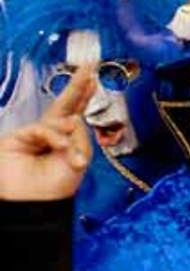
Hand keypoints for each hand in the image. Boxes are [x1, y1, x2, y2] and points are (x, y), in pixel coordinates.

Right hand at [0, 64, 93, 200]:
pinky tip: (58, 146)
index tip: (93, 76)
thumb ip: (80, 136)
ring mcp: (32, 135)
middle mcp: (50, 134)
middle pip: (64, 104)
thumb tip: (73, 118)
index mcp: (66, 139)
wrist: (34, 205)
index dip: (84, 94)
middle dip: (77, 85)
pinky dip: (53, 136)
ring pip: (55, 118)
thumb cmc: (56, 187)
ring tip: (68, 151)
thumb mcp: (79, 158)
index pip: (76, 112)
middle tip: (89, 65)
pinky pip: (41, 129)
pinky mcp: (16, 139)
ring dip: (66, 131)